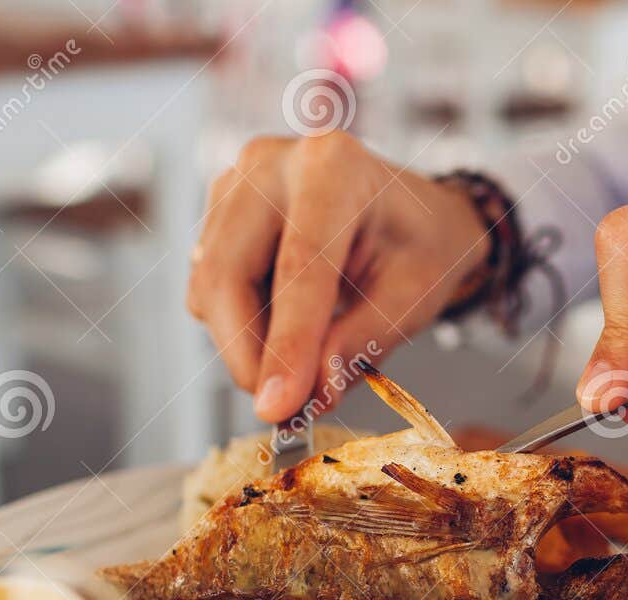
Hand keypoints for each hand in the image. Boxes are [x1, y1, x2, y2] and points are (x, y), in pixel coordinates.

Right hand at [188, 132, 489, 421]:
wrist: (411, 212)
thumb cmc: (420, 247)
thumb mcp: (413, 297)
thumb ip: (361, 342)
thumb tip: (312, 393)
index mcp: (334, 168)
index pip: (298, 269)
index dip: (285, 345)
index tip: (277, 409)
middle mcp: (271, 164)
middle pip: (227, 275)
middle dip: (249, 356)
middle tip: (285, 409)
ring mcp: (235, 184)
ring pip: (208, 287)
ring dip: (245, 346)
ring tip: (300, 365)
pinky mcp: (217, 212)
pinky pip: (207, 286)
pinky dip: (240, 326)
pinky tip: (284, 327)